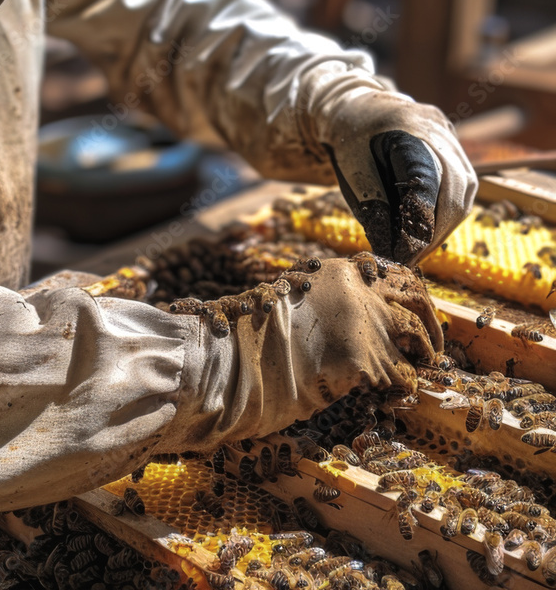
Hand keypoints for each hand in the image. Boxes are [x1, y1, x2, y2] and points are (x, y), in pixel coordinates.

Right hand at [168, 256, 443, 446]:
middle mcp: (361, 292)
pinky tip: (389, 398)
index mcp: (339, 272)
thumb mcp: (292, 298)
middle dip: (431, 323)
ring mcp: (369, 325)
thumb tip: (346, 311)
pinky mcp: (371, 362)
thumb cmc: (255, 333)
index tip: (414, 311)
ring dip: (422, 358)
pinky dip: (403, 391)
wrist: (239, 357)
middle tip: (431, 347)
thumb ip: (325, 298)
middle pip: (417, 298)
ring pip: (419, 337)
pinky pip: (406, 378)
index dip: (410, 294)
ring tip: (415, 374)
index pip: (393, 272)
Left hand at [314, 88, 476, 264]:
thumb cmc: (348, 135)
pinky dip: (446, 211)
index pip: (427, 183)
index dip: (420, 223)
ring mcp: (451, 136)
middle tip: (410, 260)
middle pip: (455, 191)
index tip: (404, 254)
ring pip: (464, 191)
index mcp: (409, 128)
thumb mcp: (350, 168)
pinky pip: (463, 185)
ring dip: (443, 226)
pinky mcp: (454, 146)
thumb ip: (371, 204)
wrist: (354, 103)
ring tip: (417, 250)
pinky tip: (426, 230)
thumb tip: (388, 249)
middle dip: (434, 232)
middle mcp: (439, 130)